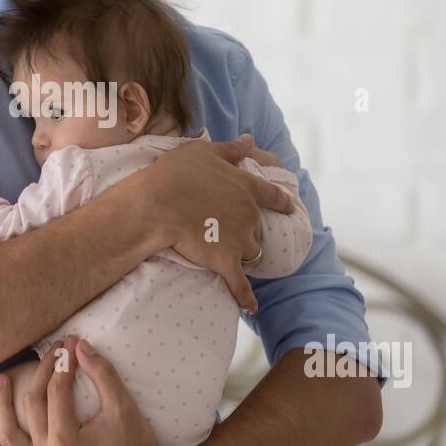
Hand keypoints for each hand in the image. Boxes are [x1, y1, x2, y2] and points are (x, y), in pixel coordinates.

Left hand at [0, 335, 180, 445]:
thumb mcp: (123, 407)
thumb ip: (101, 373)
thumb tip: (80, 346)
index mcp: (65, 439)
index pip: (56, 390)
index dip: (63, 362)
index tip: (69, 343)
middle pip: (33, 405)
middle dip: (42, 373)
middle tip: (51, 351)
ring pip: (11, 436)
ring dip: (2, 407)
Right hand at [144, 135, 293, 312]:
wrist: (156, 205)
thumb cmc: (176, 174)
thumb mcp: (204, 152)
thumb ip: (231, 148)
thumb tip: (250, 139)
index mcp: (247, 187)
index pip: (273, 196)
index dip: (281, 202)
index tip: (288, 207)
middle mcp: (249, 215)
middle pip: (259, 228)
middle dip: (249, 231)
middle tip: (231, 230)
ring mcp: (239, 240)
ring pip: (252, 252)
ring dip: (245, 254)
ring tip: (230, 255)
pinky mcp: (225, 262)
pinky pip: (241, 285)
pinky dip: (246, 297)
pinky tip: (251, 307)